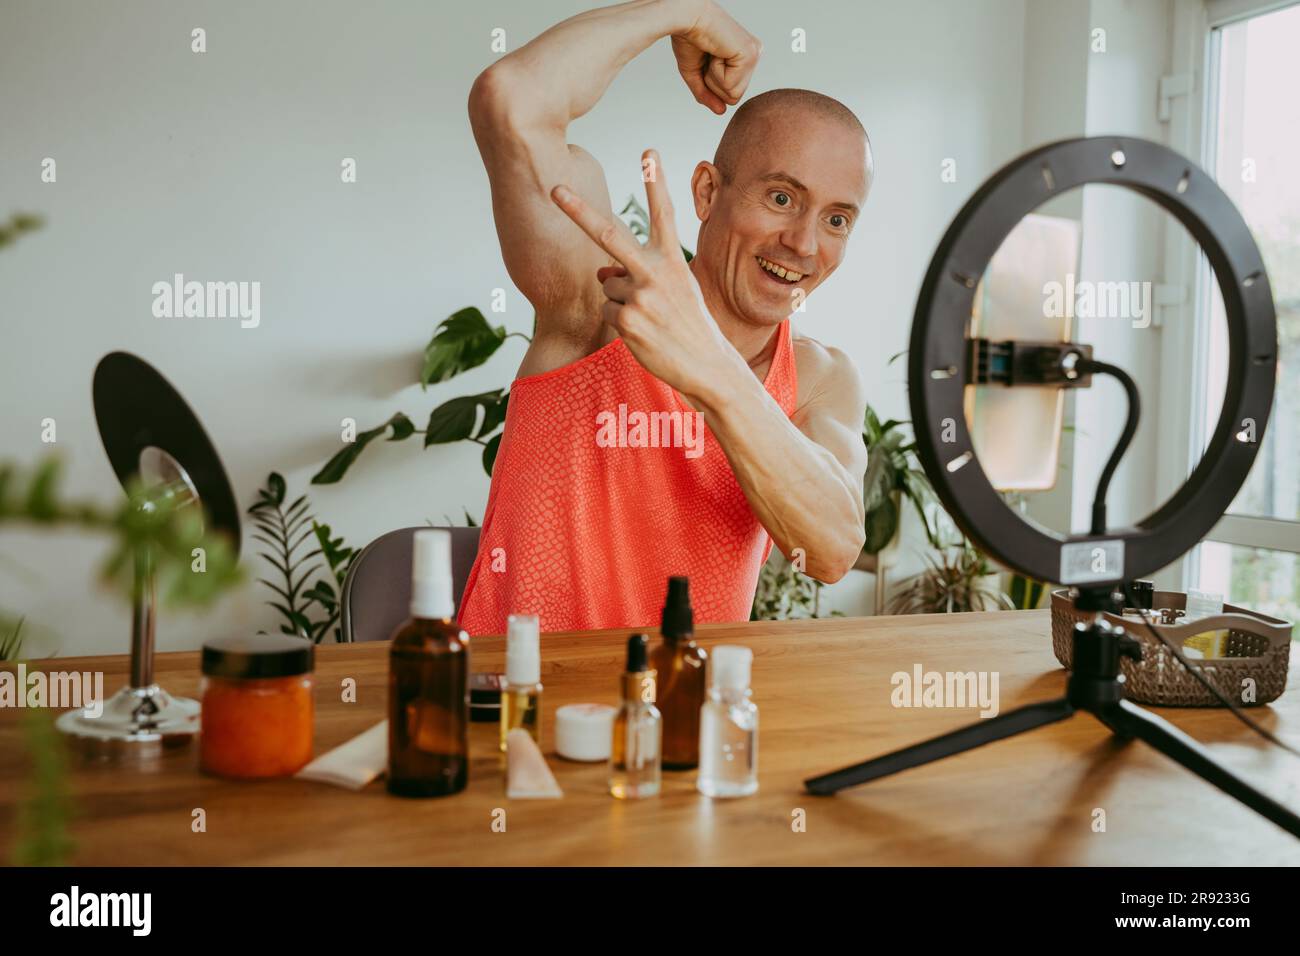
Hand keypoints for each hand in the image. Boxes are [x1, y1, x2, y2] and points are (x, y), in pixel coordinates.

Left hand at [550, 149, 737, 399]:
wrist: (706, 364)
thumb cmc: (688, 323)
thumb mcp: (672, 290)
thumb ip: (639, 272)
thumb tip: (601, 272)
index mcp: (672, 259)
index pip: (663, 212)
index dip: (655, 180)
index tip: (649, 151)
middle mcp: (656, 272)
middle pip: (608, 234)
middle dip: (577, 211)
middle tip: (554, 189)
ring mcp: (640, 296)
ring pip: (608, 285)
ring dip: (621, 301)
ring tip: (650, 318)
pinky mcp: (627, 320)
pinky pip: (607, 309)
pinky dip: (619, 321)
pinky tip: (643, 333)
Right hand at [670, 0, 761, 113]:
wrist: (684, 18)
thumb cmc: (689, 38)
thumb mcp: (697, 74)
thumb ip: (708, 94)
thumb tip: (722, 112)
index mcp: (744, 57)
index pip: (731, 94)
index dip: (711, 84)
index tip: (707, 58)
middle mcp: (754, 54)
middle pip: (734, 97)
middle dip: (713, 83)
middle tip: (708, 56)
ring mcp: (755, 54)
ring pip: (733, 94)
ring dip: (714, 77)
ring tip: (712, 53)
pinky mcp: (750, 54)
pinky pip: (730, 85)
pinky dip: (715, 72)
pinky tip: (716, 51)